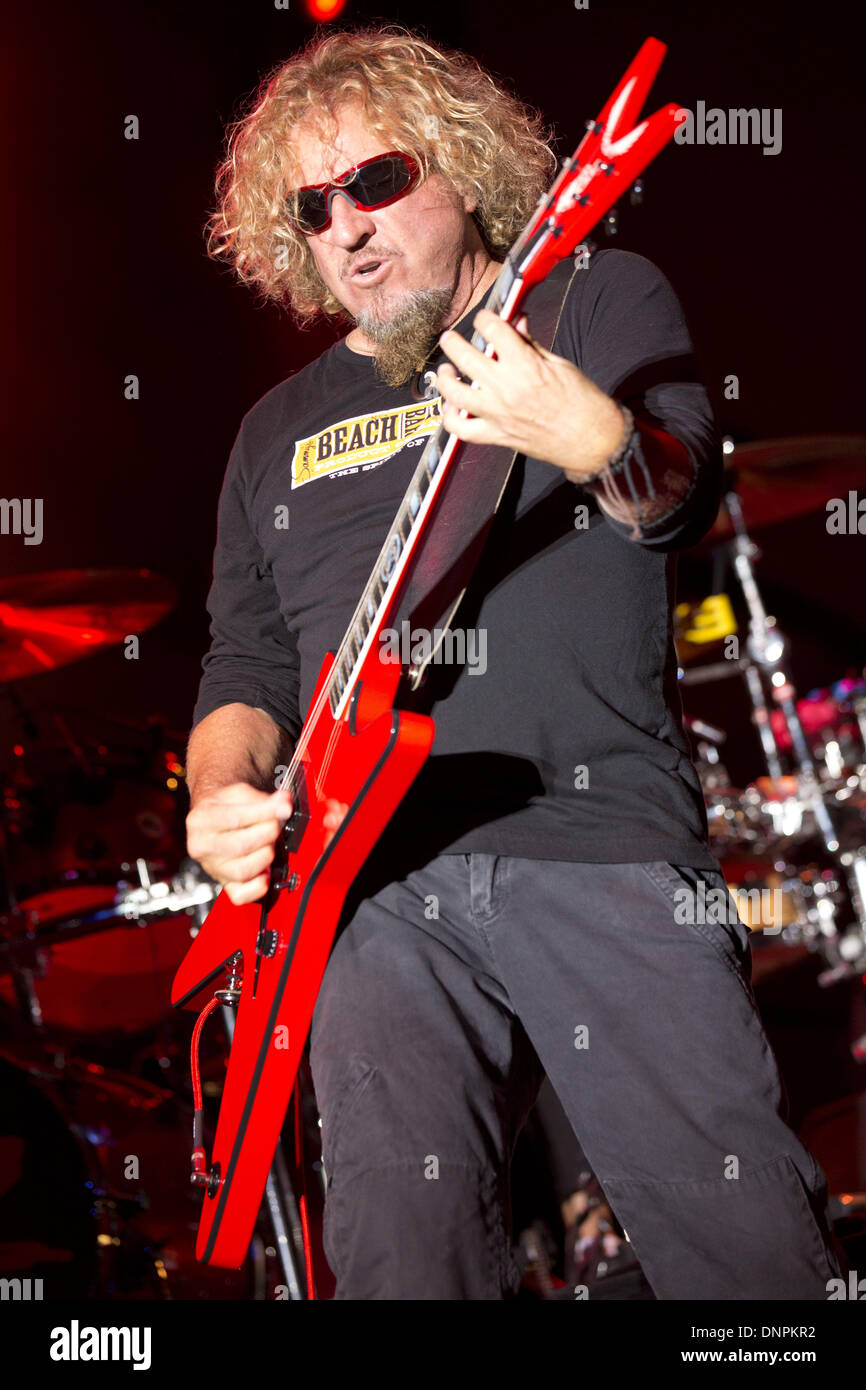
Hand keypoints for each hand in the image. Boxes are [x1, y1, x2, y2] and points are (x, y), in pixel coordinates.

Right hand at [186, 783, 292, 905]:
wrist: (213, 817)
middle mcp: (201, 846)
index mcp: (200, 820)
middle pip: (239, 846)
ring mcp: (211, 868)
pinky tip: (265, 871)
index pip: (235, 819)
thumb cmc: (225, 806)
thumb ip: (263, 799)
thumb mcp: (240, 793)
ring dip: (265, 856)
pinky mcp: (223, 884)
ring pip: (242, 871)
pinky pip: (241, 895)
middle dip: (267, 834)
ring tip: (270, 844)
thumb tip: (284, 804)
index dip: (264, 814)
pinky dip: (258, 886)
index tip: (283, 809)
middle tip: (276, 825)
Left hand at [436, 308, 624, 480]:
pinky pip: (462, 430)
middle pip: (465, 357)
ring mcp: (498, 414)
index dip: (485, 318)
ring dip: (444, 378)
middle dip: (453, 342)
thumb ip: (530, 344)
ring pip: (454, 393)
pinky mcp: (497, 436)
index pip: (494, 331)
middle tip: (451, 338)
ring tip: (445, 370)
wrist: (591, 440)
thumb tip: (517, 323)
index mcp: (525, 366)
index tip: (485, 318)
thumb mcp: (559, 364)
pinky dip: (451, 418)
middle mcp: (506, 389)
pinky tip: (452, 407)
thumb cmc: (582, 402)